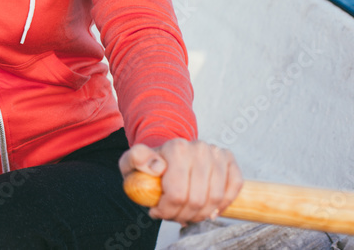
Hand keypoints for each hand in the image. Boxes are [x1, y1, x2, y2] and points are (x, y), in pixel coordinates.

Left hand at [119, 138, 242, 224]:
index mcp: (176, 148)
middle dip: (182, 215)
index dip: (167, 211)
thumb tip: (157, 167)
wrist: (168, 153)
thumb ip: (135, 160)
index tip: (157, 212)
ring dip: (201, 214)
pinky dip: (223, 204)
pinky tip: (209, 210)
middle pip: (197, 200)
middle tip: (172, 216)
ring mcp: (216, 153)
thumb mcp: (131, 161)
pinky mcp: (229, 159)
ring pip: (215, 198)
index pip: (177, 194)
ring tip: (187, 215)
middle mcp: (199, 148)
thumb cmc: (150, 163)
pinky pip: (233, 188)